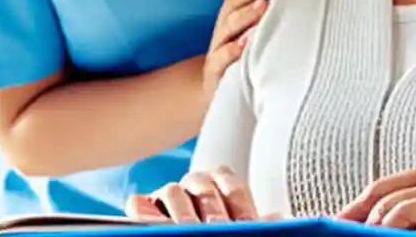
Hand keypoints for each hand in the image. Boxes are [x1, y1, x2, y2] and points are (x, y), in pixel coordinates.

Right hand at [125, 167, 263, 223]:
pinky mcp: (143, 208)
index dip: (240, 203)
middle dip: (211, 209)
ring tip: (189, 229)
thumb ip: (252, 222)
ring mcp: (168, 195)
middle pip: (202, 186)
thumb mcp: (238, 225)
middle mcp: (195, 185)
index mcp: (221, 184)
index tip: (247, 224)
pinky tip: (153, 223)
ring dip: (182, 211)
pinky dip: (143, 211)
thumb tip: (277, 219)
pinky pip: (139, 204)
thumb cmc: (223, 231)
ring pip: (172, 191)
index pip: (231, 184)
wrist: (198, 234)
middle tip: (217, 228)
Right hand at [202, 0, 286, 96]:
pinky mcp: (218, 65)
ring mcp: (221, 39)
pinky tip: (246, 45)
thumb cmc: (246, 37)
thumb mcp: (257, 10)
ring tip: (264, 6)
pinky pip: (223, 56)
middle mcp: (228, 14)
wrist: (216, 78)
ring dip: (247, 13)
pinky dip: (234, 50)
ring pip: (231, 22)